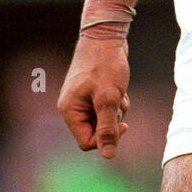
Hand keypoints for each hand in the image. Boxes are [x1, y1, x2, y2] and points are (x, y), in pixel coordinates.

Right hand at [57, 34, 130, 157]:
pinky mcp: (93, 91)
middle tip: (119, 104)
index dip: (106, 138)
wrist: (107, 36)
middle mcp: (73, 106)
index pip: (86, 142)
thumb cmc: (105, 65)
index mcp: (70, 110)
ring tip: (119, 93)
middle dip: (112, 121)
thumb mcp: (109, 99)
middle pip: (96, 131)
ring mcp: (83, 98)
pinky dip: (117, 101)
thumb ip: (108, 128)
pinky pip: (107, 107)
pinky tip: (120, 88)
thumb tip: (108, 155)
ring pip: (104, 119)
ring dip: (117, 111)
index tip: (121, 125)